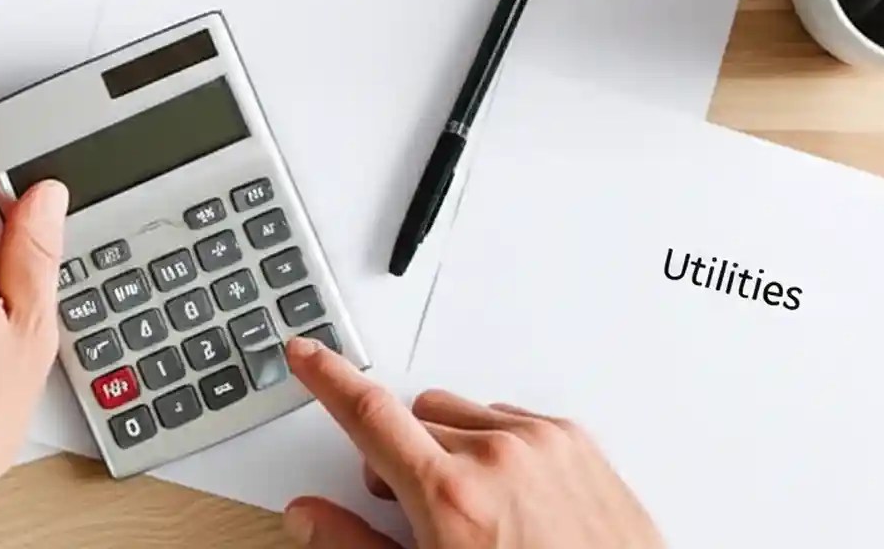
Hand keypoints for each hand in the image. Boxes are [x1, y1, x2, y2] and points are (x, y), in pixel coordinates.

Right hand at [282, 338, 663, 548]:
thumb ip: (357, 545)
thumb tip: (308, 515)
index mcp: (451, 495)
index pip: (369, 415)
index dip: (327, 378)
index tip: (306, 353)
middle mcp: (498, 455)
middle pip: (415, 418)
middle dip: (401, 455)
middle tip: (411, 508)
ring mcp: (543, 443)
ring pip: (463, 416)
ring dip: (452, 449)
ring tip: (471, 511)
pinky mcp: (577, 442)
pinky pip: (512, 420)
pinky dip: (498, 447)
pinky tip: (510, 499)